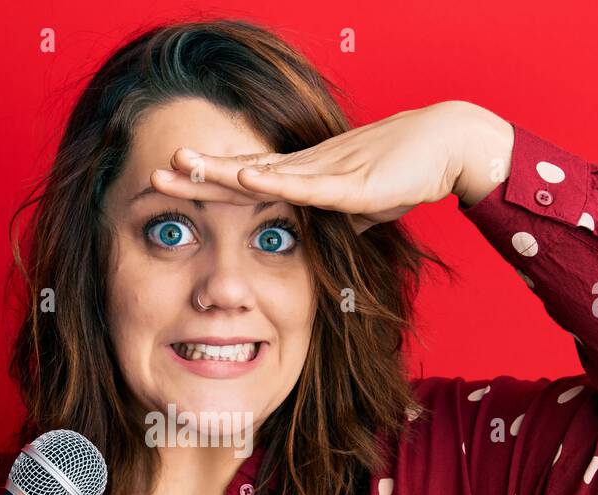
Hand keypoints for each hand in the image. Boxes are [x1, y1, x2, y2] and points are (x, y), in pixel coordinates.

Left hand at [147, 100, 510, 233]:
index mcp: (302, 176)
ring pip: (263, 172)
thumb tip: (311, 242)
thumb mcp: (355, 211)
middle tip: (154, 172)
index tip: (170, 184)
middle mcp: (304, 168)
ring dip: (223, 171)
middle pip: (240, 171)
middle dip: (197, 174)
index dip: (206, 182)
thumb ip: (329, 225)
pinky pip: (305, 184)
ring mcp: (323, 172)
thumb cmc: (401, 174)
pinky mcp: (349, 182)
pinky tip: (245, 176)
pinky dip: (274, 181)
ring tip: (185, 166)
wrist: (444, 149)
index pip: (243, 180)